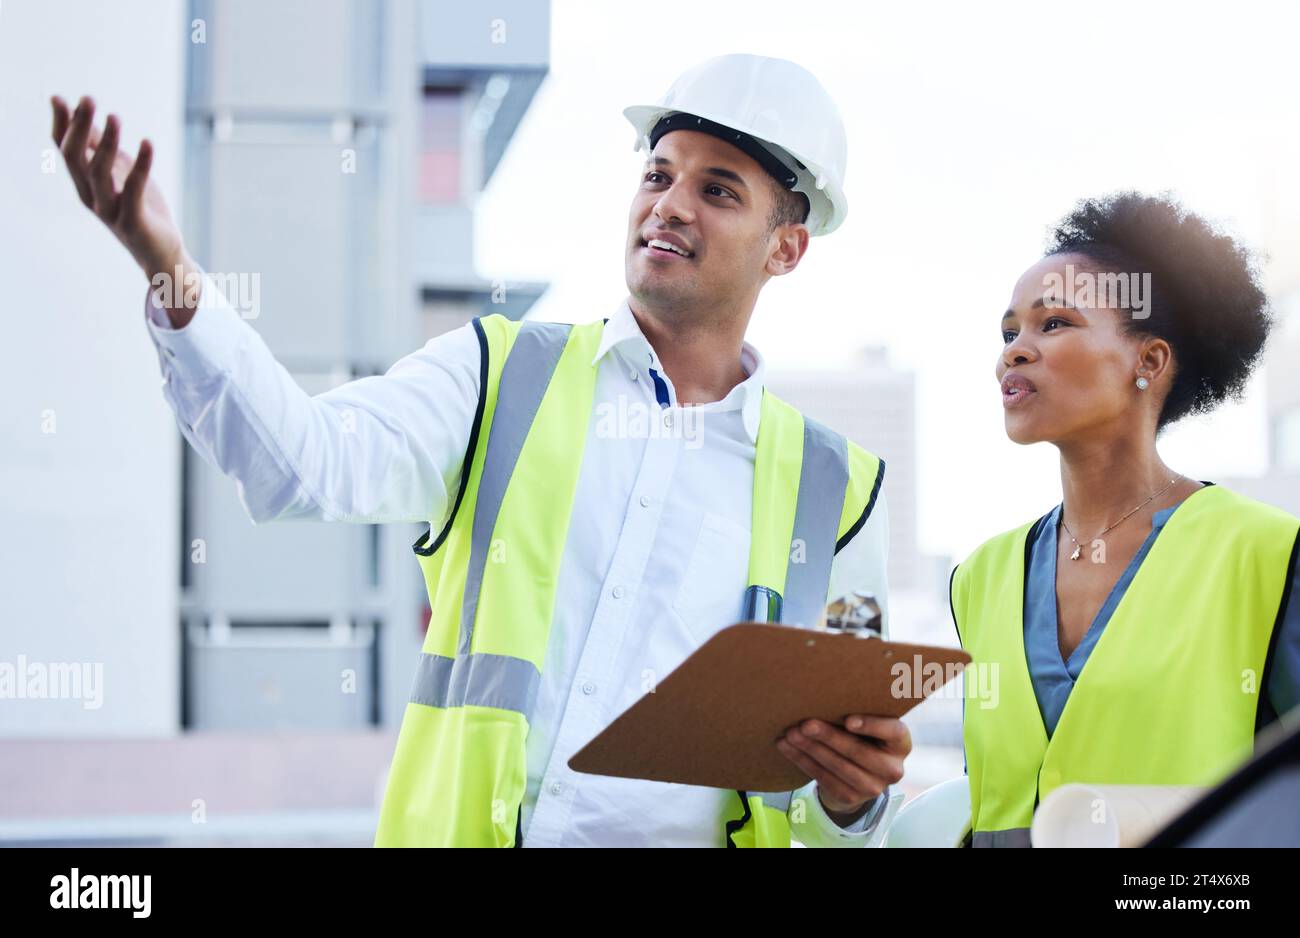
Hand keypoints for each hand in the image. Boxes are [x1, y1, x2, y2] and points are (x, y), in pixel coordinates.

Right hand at [50, 95, 193, 296]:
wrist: (161, 252)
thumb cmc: (140, 208)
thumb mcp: (119, 173)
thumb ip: (103, 149)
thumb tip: (85, 116)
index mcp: (84, 184)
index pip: (64, 151)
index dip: (61, 125)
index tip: (58, 97)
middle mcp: (91, 197)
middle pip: (77, 158)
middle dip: (80, 127)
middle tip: (88, 99)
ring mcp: (110, 210)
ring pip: (100, 173)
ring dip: (108, 143)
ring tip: (115, 116)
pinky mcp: (133, 221)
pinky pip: (134, 190)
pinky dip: (141, 165)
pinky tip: (148, 142)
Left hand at [777, 714, 910, 820]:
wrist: (859, 774)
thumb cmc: (862, 735)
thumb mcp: (870, 725)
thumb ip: (858, 711)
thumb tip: (823, 692)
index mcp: (901, 743)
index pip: (893, 732)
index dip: (872, 726)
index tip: (848, 720)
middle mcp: (892, 768)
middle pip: (858, 751)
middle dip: (828, 736)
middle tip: (805, 723)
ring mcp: (873, 787)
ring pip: (837, 766)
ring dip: (810, 748)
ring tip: (791, 733)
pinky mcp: (851, 798)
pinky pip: (823, 778)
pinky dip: (802, 760)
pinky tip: (787, 747)